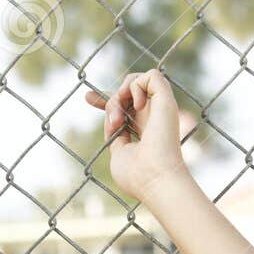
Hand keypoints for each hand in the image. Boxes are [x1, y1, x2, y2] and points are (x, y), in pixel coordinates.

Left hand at [84, 69, 189, 201]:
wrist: (155, 178)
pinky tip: (138, 105)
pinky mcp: (166, 98)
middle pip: (125, 93)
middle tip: (114, 124)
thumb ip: (115, 133)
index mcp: (141, 131)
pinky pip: (151, 75)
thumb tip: (111, 115)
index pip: (122, 109)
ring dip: (121, 94)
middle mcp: (151, 116)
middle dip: (110, 102)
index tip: (87, 98)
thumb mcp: (118, 153)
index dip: (104, 101)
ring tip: (120, 118)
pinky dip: (137, 86)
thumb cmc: (137, 175)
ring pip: (135, 81)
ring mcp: (160, 107)